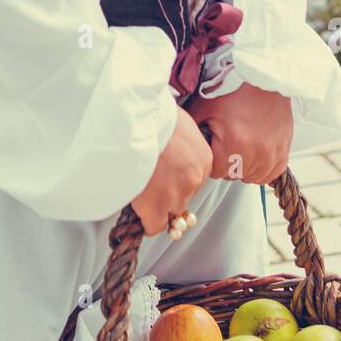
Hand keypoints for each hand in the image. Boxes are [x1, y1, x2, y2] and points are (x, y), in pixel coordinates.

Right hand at [130, 104, 211, 235]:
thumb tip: (173, 146)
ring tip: (141, 196)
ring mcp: (178, 195)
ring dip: (156, 207)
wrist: (138, 120)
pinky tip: (136, 211)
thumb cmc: (154, 114)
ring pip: (170, 214)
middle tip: (152, 187)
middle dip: (169, 195)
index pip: (195, 181)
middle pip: (184, 198)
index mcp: (203, 159)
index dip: (178, 181)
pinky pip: (153, 226)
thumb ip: (182, 140)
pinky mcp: (158, 207)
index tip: (166, 178)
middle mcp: (195, 179)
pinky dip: (144, 221)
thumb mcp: (179, 122)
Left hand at [185, 83, 292, 184]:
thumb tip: (176, 140)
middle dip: (227, 163)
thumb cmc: (235, 89)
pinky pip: (269, 174)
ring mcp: (272, 154)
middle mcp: (256, 152)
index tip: (214, 144)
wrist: (265, 78)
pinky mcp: (284, 152)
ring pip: (251, 177)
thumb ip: (190, 128)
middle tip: (227, 141)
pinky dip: (261, 167)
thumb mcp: (205, 105)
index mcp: (233, 143)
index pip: (215, 172)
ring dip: (244, 167)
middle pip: (233, 175)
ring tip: (241, 145)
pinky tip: (255, 152)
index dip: (212, 158)